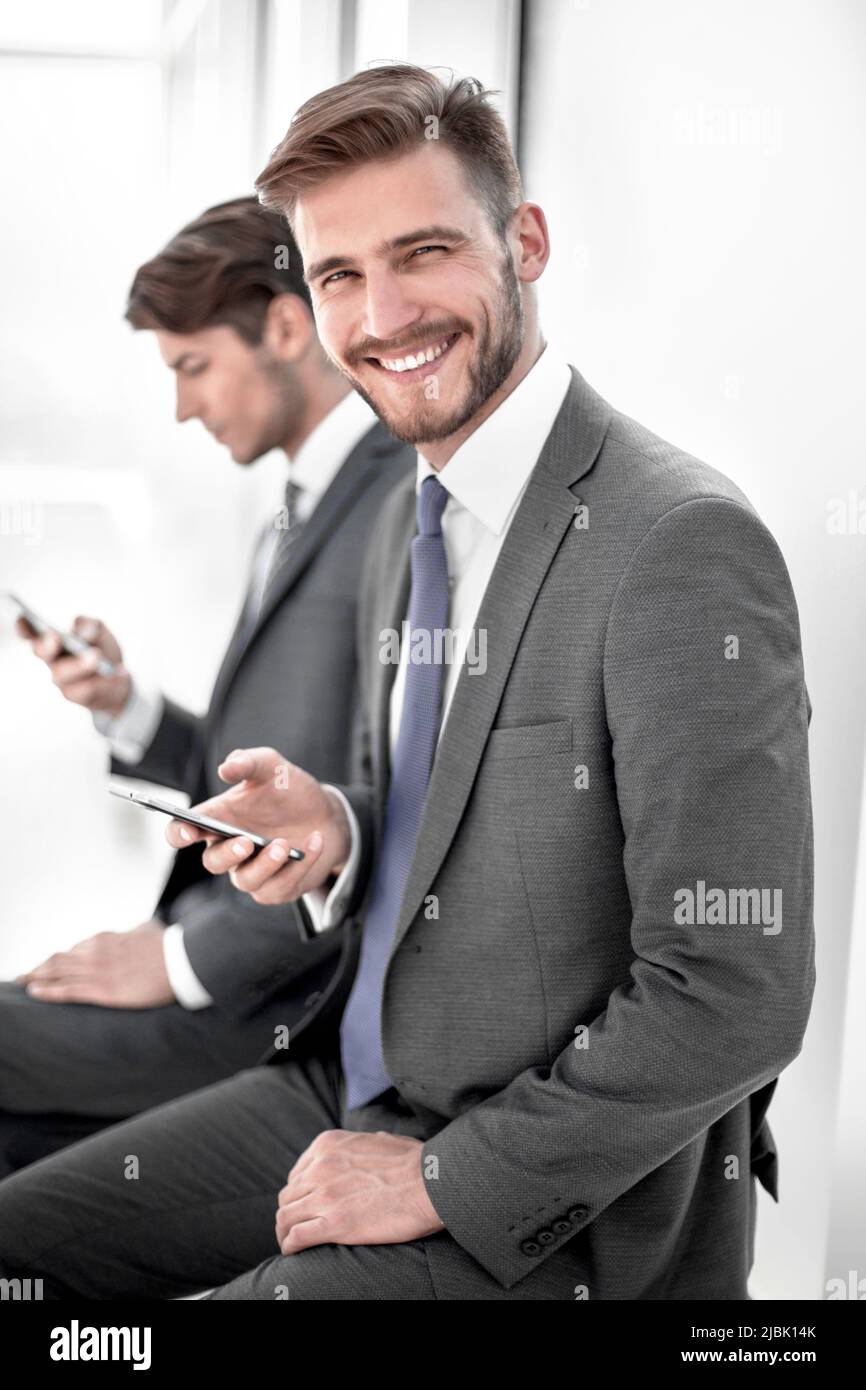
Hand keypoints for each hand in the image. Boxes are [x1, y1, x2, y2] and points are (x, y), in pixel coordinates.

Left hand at [16, 922, 174, 1007]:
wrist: (180, 960)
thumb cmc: (168, 946)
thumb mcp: (148, 930)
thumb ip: (136, 930)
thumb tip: (138, 930)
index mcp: (105, 939)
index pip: (75, 949)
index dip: (60, 960)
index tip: (51, 965)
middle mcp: (95, 951)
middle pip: (58, 960)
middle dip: (38, 967)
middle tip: (23, 975)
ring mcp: (96, 970)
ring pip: (56, 972)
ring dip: (35, 977)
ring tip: (21, 982)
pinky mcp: (101, 989)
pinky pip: (66, 990)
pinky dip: (47, 990)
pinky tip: (34, 991)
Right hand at [17, 614, 130, 716]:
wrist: (118, 677)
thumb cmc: (101, 649)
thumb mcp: (100, 631)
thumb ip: (90, 625)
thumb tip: (82, 632)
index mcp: (52, 640)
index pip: (30, 633)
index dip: (23, 627)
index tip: (23, 618)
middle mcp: (52, 660)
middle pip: (43, 653)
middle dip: (47, 645)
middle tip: (56, 638)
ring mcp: (62, 679)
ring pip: (64, 674)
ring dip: (79, 665)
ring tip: (96, 656)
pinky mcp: (77, 695)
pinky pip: (88, 689)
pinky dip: (106, 680)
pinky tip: (121, 672)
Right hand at [164, 747, 351, 904]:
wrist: (326, 813)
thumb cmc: (289, 790)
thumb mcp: (271, 767)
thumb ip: (248, 762)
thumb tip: (225, 768)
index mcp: (218, 819)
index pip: (182, 832)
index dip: (180, 833)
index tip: (191, 830)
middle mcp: (230, 849)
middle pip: (212, 862)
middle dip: (228, 854)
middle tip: (247, 842)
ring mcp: (252, 871)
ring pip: (246, 881)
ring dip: (265, 865)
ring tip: (284, 845)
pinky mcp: (277, 888)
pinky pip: (281, 886)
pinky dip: (300, 866)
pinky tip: (315, 842)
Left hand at [275, 1130, 444, 1254]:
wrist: (430, 1182)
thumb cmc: (415, 1163)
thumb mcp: (381, 1139)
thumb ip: (365, 1144)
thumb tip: (372, 1143)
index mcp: (328, 1145)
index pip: (297, 1173)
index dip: (299, 1193)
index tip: (305, 1205)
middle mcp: (320, 1167)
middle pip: (288, 1196)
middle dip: (291, 1213)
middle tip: (298, 1227)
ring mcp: (325, 1196)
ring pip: (285, 1218)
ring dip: (285, 1232)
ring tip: (291, 1243)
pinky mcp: (334, 1224)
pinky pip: (296, 1238)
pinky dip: (290, 1246)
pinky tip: (295, 1252)